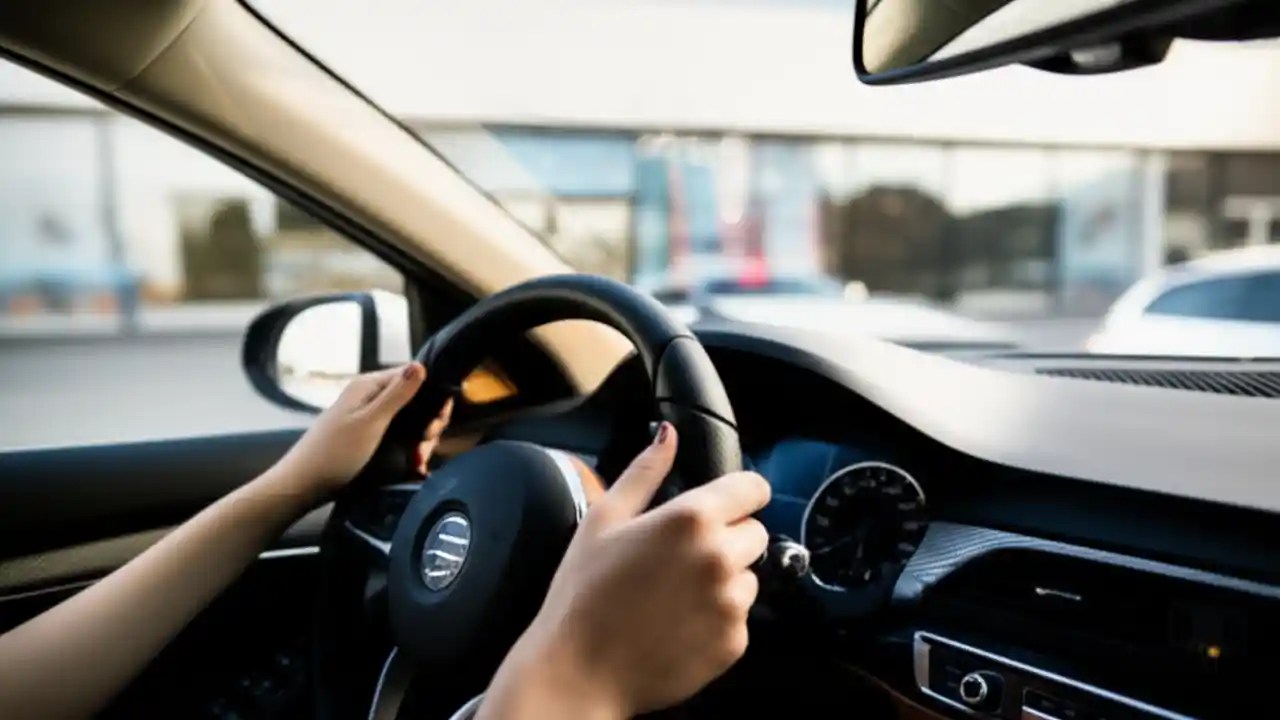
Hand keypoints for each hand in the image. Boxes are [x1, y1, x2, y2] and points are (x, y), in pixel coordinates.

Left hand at [274, 363, 453, 496]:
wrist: (302, 485)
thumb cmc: (335, 453)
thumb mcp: (370, 422)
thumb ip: (397, 395)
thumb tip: (421, 364)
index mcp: (369, 386)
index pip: (413, 377)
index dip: (432, 398)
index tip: (435, 426)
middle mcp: (370, 396)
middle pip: (414, 401)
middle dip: (427, 425)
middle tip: (425, 449)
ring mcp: (368, 417)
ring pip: (409, 421)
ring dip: (419, 441)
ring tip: (418, 462)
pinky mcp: (368, 436)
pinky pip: (397, 436)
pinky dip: (408, 449)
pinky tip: (414, 465)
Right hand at [479, 423, 770, 718]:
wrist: (579, 670)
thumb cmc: (583, 594)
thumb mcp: (603, 519)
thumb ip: (645, 471)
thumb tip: (668, 435)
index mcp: (690, 519)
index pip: (753, 488)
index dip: (738, 494)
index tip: (723, 505)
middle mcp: (719, 557)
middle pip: (755, 532)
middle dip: (728, 538)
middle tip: (681, 557)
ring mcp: (730, 603)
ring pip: (749, 577)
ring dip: (724, 580)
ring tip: (674, 594)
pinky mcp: (734, 642)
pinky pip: (739, 618)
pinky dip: (717, 619)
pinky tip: (677, 623)